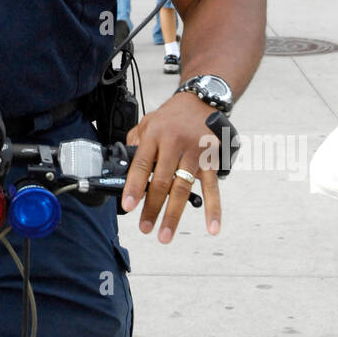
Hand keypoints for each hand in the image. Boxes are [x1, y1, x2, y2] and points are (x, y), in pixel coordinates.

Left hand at [121, 92, 222, 240]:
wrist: (200, 101)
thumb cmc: (170, 117)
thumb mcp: (146, 122)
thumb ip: (135, 144)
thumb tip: (124, 171)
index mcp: (154, 135)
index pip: (141, 164)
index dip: (134, 187)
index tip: (128, 206)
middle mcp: (174, 144)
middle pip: (162, 181)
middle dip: (152, 207)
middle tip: (144, 227)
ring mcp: (194, 153)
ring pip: (183, 188)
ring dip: (174, 214)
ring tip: (165, 235)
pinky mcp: (211, 160)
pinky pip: (212, 187)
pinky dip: (214, 209)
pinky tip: (212, 227)